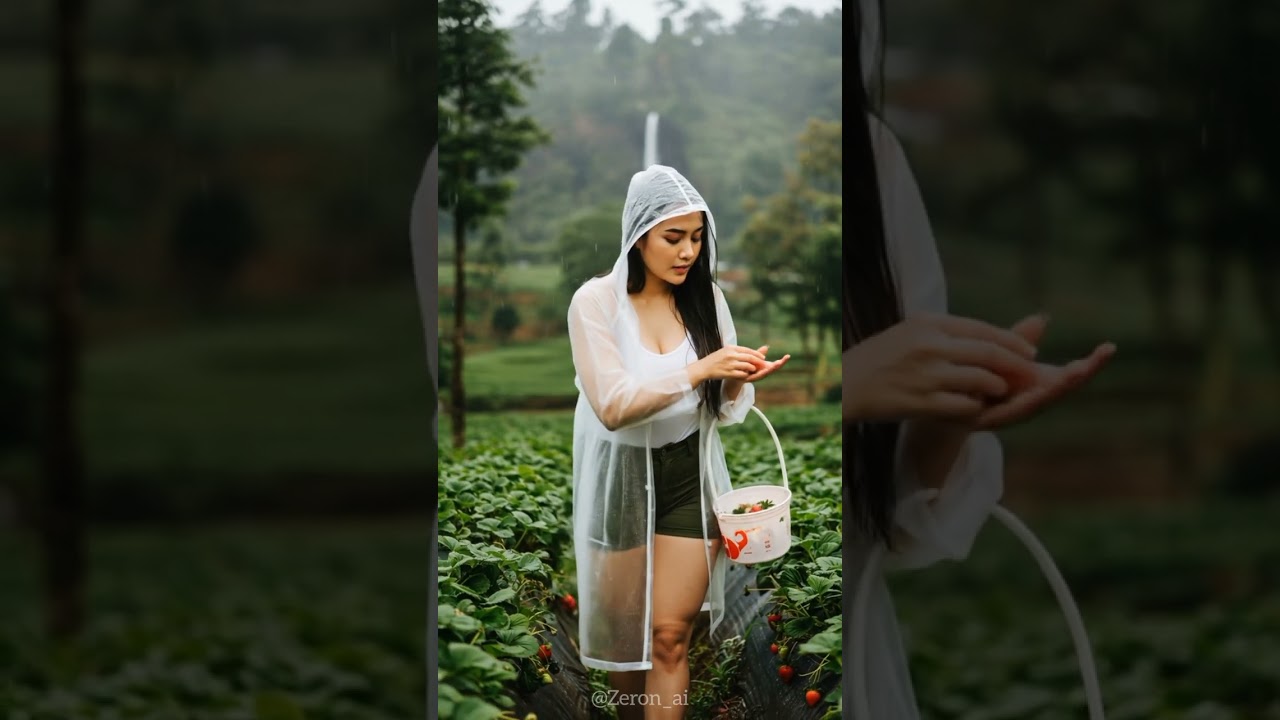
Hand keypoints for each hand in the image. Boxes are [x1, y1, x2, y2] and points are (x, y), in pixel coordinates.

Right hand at [692, 344, 766, 383]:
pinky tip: (747, 375)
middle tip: (764, 364)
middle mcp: (731, 355)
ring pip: (747, 366)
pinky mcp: (728, 372)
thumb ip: (736, 351)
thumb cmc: (715, 359)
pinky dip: (746, 374)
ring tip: (755, 370)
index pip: (748, 350)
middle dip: (758, 361)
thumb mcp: (725, 351)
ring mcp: (730, 364)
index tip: (763, 357)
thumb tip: (749, 352)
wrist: (703, 367)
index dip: (757, 354)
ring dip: (753, 368)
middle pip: (749, 358)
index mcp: (731, 348)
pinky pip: (741, 374)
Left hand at [743, 345, 790, 382]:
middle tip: (783, 360)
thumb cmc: (747, 365)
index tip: (788, 356)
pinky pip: (757, 376)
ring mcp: (758, 377)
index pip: (776, 364)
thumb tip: (766, 347)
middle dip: (778, 365)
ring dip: (771, 369)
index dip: (782, 361)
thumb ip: (759, 354)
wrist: (736, 374)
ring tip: (777, 364)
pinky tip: (765, 370)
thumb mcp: (753, 358)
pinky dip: (761, 373)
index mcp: (765, 367)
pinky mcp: (751, 379)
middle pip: (773, 369)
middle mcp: (763, 373)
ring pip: (766, 373)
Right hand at [843, 312, 1039, 422]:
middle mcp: (929, 345)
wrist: (843, 384)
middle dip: (1016, 365)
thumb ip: (945, 332)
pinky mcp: (920, 401)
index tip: (1030, 351)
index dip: (1012, 342)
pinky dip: (976, 407)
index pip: (982, 330)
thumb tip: (985, 336)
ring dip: (998, 387)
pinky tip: (978, 408)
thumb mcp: (909, 333)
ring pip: (981, 380)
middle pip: (989, 353)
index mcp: (928, 323)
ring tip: (1003, 392)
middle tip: (1032, 374)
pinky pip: (963, 405)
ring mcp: (925, 374)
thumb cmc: (878, 359)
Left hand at [972, 315, 1114, 428]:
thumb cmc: (981, 381)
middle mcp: (1032, 401)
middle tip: (1098, 359)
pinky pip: (1008, 411)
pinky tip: (1037, 393)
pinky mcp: (992, 421)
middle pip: (1061, 389)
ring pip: (1040, 401)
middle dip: (1079, 375)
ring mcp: (1015, 413)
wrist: (948, 408)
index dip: (1091, 363)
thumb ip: (1020, 342)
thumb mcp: (1002, 356)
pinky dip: (1025, 403)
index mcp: (1038, 384)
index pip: (1071, 373)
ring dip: (1058, 388)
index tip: (1110, 347)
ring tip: (1076, 372)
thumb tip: (1042, 317)